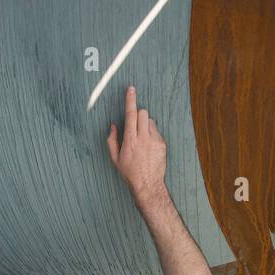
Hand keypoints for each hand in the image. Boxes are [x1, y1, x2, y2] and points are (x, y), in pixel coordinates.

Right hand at [106, 86, 166, 203]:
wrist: (148, 184)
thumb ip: (112, 140)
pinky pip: (156, 130)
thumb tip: (113, 125)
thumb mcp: (115, 158)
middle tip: (135, 125)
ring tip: (142, 139)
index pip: (130, 115)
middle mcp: (143, 138)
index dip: (130, 101)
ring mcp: (154, 141)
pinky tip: (149, 146)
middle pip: (143, 113)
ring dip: (145, 124)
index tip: (131, 89)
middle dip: (138, 114)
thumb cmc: (129, 172)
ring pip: (150, 121)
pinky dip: (151, 134)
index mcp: (130, 141)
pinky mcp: (162, 144)